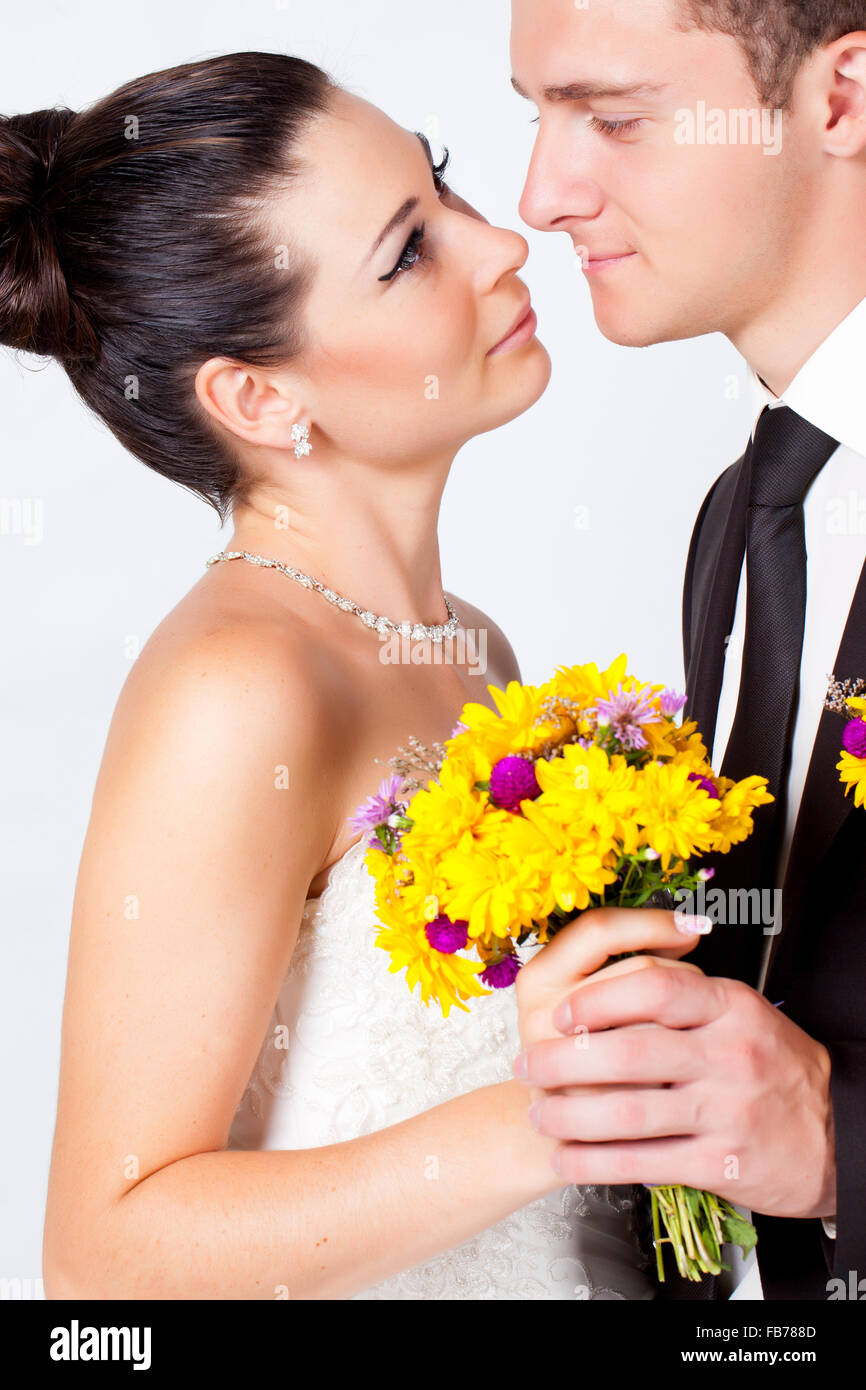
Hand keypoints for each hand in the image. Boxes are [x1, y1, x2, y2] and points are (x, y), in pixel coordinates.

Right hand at [514, 905, 706, 1140]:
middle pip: (643, 973)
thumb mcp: (579, 998)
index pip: (599, 929)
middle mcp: (544, 1016)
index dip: (653, 922)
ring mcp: (570, 1064)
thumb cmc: (586, 1055)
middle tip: (693, 1000)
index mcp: (537, 979)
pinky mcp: (599, 1108)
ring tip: (687, 1035)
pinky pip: (667, 1072)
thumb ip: (617, 963)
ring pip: (663, 1019)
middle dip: (685, 980)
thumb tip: (689, 930)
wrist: (561, 1139)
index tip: (695, 928)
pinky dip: (687, 1068)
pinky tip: (685, 1072)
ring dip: (690, 1024)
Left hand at [515, 959, 836, 1219]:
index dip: (597, 999)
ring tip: (541, 1115)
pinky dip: (595, 1163)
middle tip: (529, 1066)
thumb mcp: (738, 1012)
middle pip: (630, 1051)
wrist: (836, 1132)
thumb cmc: (772, 1065)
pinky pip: (644, 1163)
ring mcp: (726, 1110)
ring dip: (570, 1116)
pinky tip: (568, 1160)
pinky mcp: (722, 1162)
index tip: (560, 1013)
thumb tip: (599, 985)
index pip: (655, 987)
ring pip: (630, 1112)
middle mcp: (729, 1055)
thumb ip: (681, 996)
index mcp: (729, 1006)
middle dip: (564, 1062)